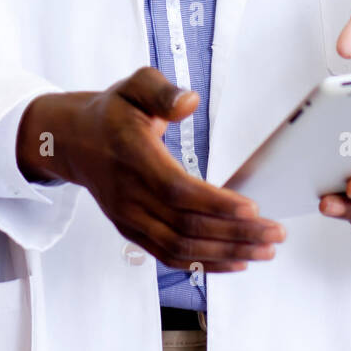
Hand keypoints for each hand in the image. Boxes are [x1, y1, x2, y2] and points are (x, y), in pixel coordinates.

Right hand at [16, 67, 284, 271]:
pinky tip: (236, 263)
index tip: (252, 208)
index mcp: (134, 157)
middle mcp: (129, 195)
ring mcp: (129, 218)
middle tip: (276, 233)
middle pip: (185, 226)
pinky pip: (169, 256)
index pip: (176, 189)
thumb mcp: (135, 85)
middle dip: (235, 234)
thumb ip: (161, 91)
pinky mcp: (132, 231)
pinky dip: (203, 264)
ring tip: (265, 251)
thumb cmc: (113, 111)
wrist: (74, 140)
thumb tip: (189, 102)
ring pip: (180, 248)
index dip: (214, 203)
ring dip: (226, 254)